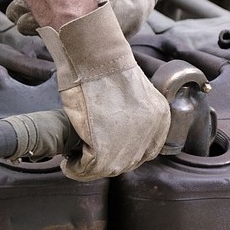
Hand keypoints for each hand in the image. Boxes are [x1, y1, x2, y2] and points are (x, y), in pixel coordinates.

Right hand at [37, 1, 169, 179]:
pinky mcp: (106, 151)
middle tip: (86, 156)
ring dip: (90, 167)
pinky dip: (76, 168)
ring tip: (75, 161)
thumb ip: (134, 115)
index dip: (123, 152)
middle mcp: (150, 134)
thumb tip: (117, 131)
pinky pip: (89, 169)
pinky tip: (69, 162)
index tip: (104, 148)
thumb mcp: (134, 94)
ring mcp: (130, 145)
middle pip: (128, 161)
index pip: (145, 149)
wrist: (96, 60)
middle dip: (106, 161)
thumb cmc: (106, 69)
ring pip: (108, 168)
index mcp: (160, 119)